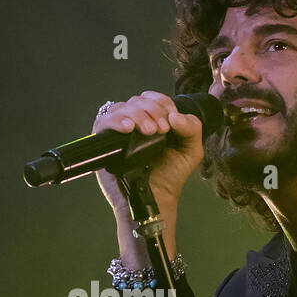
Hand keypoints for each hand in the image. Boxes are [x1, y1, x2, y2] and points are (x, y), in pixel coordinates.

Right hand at [93, 91, 206, 220]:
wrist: (156, 197)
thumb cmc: (170, 176)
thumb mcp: (191, 150)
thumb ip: (192, 128)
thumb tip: (174, 115)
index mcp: (152, 120)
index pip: (152, 98)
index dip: (162, 103)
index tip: (170, 120)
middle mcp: (134, 122)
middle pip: (137, 100)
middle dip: (152, 111)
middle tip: (161, 129)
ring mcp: (118, 131)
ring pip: (121, 108)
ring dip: (137, 115)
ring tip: (149, 131)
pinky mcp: (104, 142)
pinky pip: (104, 122)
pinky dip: (116, 121)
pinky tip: (128, 128)